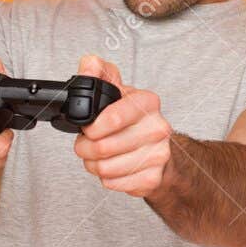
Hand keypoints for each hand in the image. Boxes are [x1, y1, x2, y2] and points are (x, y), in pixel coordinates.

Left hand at [72, 55, 172, 196]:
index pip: (112, 118)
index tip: (88, 128)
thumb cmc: (133, 120)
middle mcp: (157, 128)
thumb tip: (88, 63)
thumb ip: (98, 73)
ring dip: (93, 164)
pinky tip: (113, 167)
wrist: (160, 149)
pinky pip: (113, 183)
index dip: (91, 127)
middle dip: (86, 148)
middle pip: (103, 147)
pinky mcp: (153, 178)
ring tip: (99, 156)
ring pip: (105, 168)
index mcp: (147, 103)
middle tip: (87, 144)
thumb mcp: (117, 91)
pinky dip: (106, 178)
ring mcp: (158, 155)